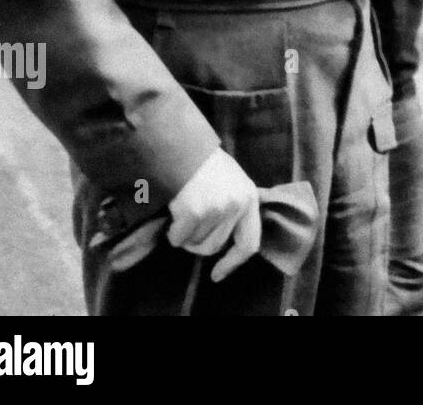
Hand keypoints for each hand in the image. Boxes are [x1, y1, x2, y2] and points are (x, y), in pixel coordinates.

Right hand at [167, 149, 260, 282]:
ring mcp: (217, 209)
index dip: (233, 263)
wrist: (182, 147)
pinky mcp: (195, 212)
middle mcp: (237, 205)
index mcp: (249, 198)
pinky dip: (172, 231)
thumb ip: (236, 207)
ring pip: (195, 244)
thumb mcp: (232, 181)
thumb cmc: (205, 165)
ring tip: (185, 211)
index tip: (217, 274)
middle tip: (190, 225)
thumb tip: (229, 242)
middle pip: (215, 247)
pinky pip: (179, 238)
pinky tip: (175, 210)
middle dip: (198, 243)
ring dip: (185, 235)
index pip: (249, 243)